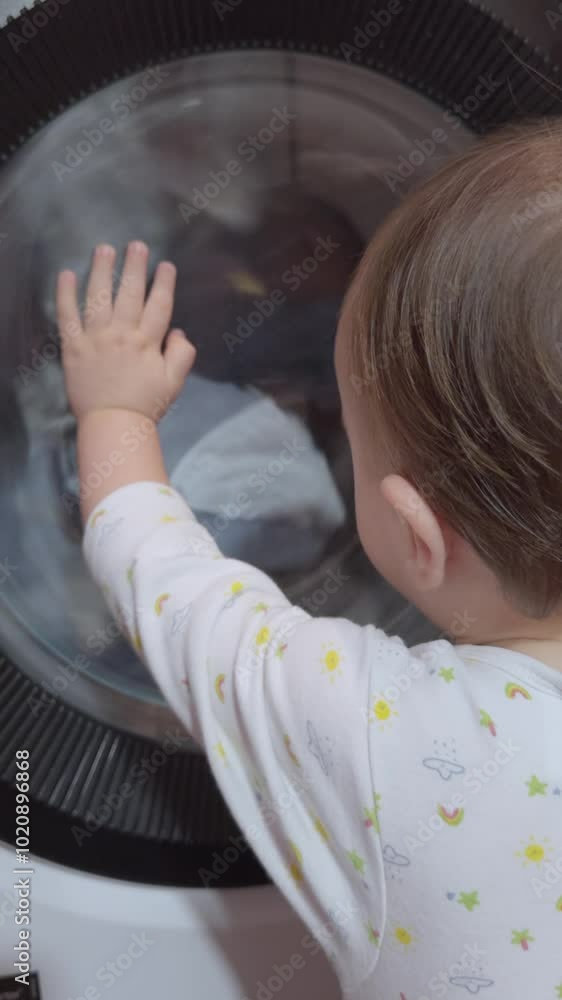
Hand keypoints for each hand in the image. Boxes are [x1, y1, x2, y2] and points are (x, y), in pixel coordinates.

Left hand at [57, 241, 195, 422]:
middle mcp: (122, 334)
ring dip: (102, 271)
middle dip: (135, 267)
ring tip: (104, 249)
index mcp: (148, 342)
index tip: (166, 265)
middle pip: (130, 294)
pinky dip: (65, 294)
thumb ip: (182, 354)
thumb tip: (178, 332)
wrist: (114, 424)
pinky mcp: (74, 347)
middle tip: (137, 245)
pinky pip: (68, 316)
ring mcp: (96, 338)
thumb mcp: (175, 382)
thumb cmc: (146, 405)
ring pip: (99, 297)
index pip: (159, 305)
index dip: (164, 283)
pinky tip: (66, 274)